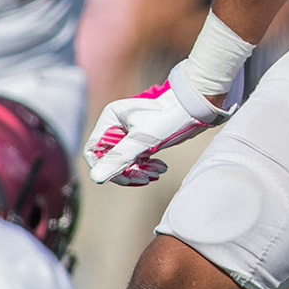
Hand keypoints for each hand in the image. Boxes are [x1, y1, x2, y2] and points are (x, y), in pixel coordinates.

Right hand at [84, 61, 226, 185]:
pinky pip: (136, 158)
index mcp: (110, 118)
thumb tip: (96, 179)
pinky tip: (161, 168)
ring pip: (124, 160)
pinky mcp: (141, 139)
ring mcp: (129, 132)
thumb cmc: (168, 118)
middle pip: (109, 157)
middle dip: (126, 170)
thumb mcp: (142, 141)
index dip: (104, 166)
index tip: (122, 175)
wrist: (194, 108)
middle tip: (145, 179)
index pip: (94, 149)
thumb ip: (119, 159)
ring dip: (138, 170)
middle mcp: (116, 124)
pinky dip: (146, 166)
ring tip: (157, 173)